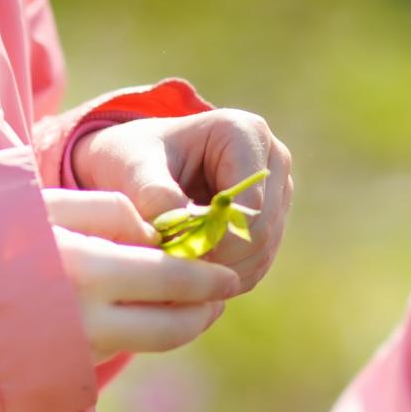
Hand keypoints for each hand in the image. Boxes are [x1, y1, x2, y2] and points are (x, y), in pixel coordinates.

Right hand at [44, 189, 237, 359]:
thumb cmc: (3, 234)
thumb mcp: (51, 206)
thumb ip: (109, 210)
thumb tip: (156, 236)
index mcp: (84, 270)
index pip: (170, 280)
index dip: (207, 278)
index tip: (228, 274)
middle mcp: (85, 321)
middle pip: (170, 328)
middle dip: (204, 309)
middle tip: (224, 292)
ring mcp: (77, 353)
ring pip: (150, 345)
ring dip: (183, 326)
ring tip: (201, 304)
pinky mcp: (69, 371)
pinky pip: (123, 350)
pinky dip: (147, 332)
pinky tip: (153, 310)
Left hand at [70, 110, 292, 292]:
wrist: (137, 164)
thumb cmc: (134, 158)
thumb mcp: (133, 167)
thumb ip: (154, 195)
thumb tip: (182, 232)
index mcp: (246, 133)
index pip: (250, 205)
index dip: (212, 237)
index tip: (169, 248)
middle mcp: (273, 161)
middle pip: (261, 232)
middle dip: (215, 257)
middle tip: (169, 267)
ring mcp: (277, 193)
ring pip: (261, 253)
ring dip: (219, 272)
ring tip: (173, 270)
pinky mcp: (270, 222)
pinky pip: (256, 264)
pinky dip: (223, 278)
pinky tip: (187, 274)